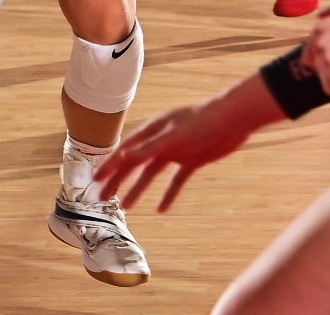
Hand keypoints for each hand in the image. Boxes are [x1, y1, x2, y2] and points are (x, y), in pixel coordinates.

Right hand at [95, 96, 256, 212]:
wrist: (234, 119)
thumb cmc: (203, 120)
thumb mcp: (174, 136)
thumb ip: (150, 148)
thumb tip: (123, 155)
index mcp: (153, 131)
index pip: (125, 151)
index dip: (109, 166)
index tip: (95, 180)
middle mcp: (161, 141)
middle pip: (134, 164)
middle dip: (118, 180)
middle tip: (104, 198)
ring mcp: (176, 151)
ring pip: (152, 174)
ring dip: (139, 189)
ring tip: (127, 206)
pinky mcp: (191, 160)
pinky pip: (176, 181)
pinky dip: (168, 194)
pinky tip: (162, 209)